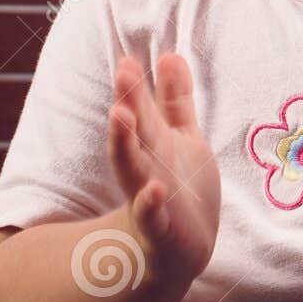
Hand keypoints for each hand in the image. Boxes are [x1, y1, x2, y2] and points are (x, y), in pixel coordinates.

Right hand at [106, 52, 220, 287]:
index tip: (129, 57)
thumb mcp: (181, 136)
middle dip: (129, 100)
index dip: (137, 84)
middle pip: (135, 130)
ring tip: (119, 115)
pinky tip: (155, 189)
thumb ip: (175, 99)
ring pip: (132, 167)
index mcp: (152, 142)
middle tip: (124, 70)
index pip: (143, 108)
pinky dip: (150, 203)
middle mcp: (146, 164)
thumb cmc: (181, 184)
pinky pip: (152, 214)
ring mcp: (149, 195)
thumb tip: (170, 55)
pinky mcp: (160, 227)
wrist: (183, 246)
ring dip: (124, 143)